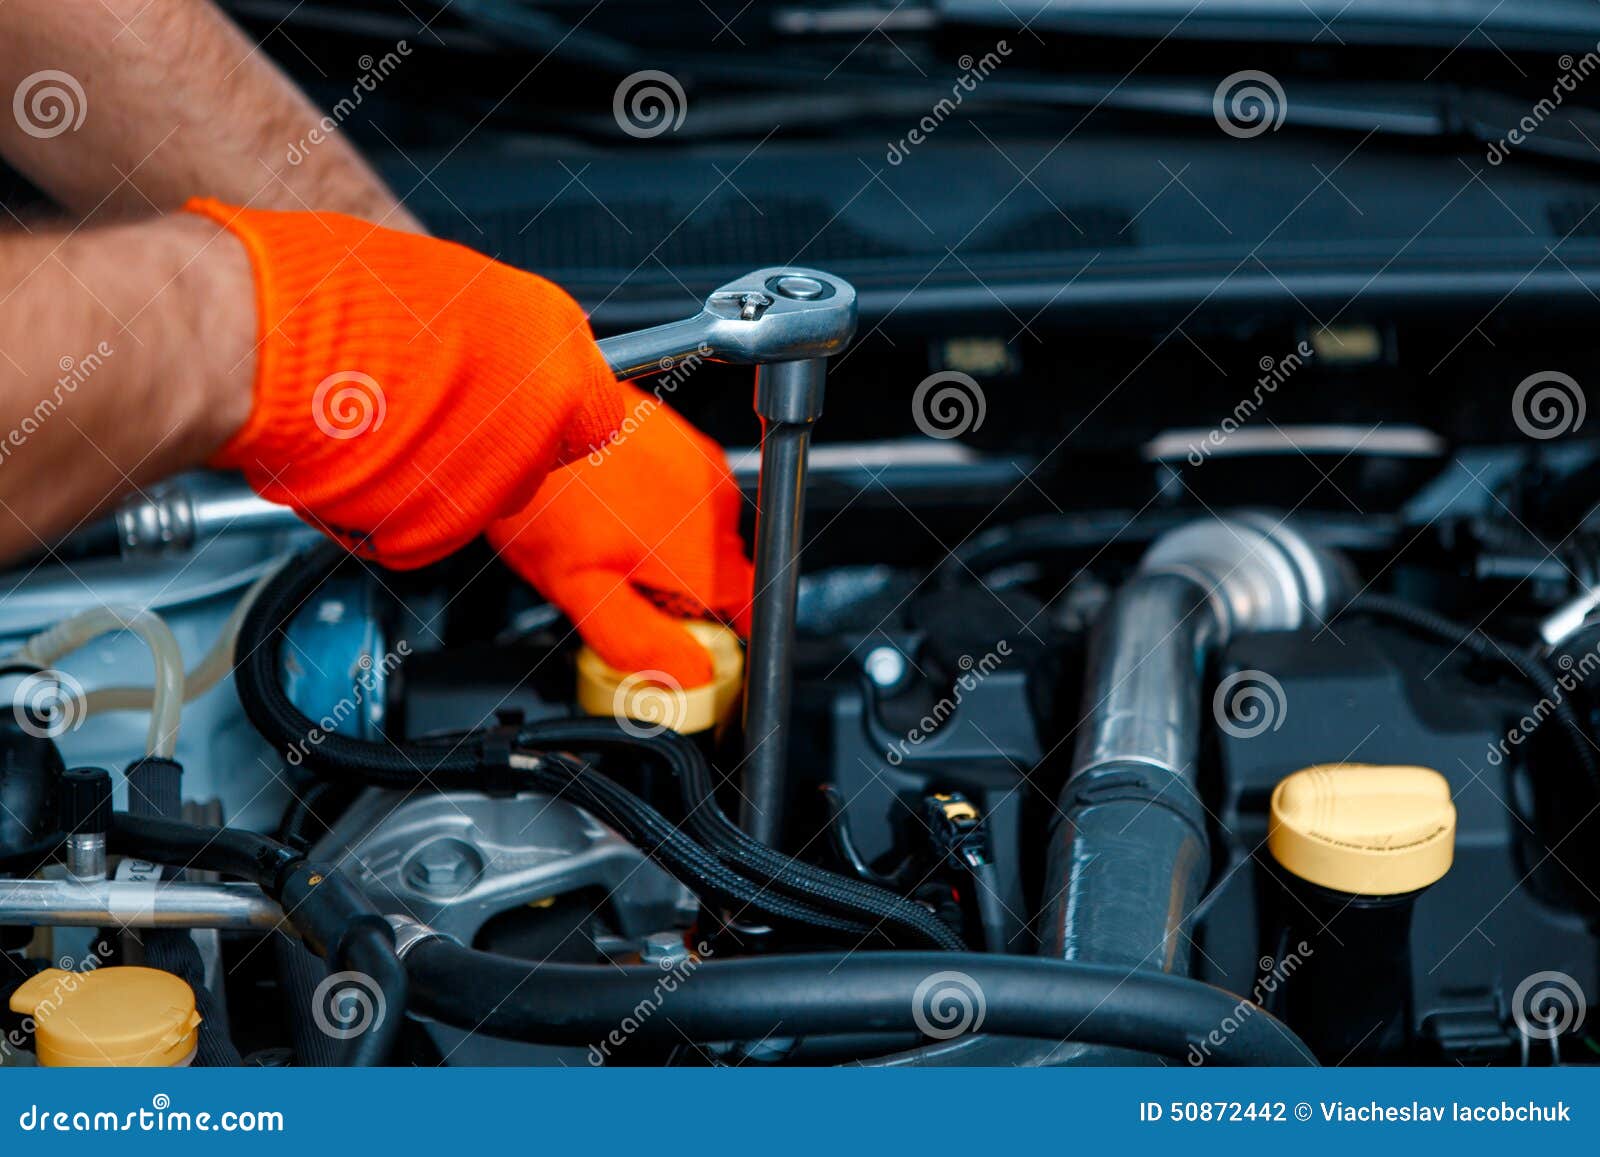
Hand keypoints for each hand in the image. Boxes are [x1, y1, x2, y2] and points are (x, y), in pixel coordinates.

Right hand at [188, 199, 621, 568]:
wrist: (253, 339)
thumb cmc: (326, 290)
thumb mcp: (442, 281)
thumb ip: (495, 332)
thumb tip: (498, 349)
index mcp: (553, 344)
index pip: (596, 411)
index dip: (551, 412)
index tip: (521, 406)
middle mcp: (536, 418)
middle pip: (537, 458)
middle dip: (494, 443)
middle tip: (434, 411)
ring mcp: (489, 481)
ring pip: (484, 497)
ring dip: (446, 475)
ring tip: (380, 426)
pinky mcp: (434, 532)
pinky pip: (428, 529)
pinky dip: (397, 507)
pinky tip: (356, 459)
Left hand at [488, 384, 752, 686]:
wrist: (521, 410)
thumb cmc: (547, 494)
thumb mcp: (583, 592)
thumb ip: (641, 643)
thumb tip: (692, 677)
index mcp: (704, 553)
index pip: (748, 609)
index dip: (727, 635)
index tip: (701, 646)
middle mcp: (717, 506)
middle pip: (720, 570)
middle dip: (682, 589)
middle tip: (623, 590)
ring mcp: (704, 464)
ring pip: (701, 528)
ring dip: (669, 543)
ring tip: (607, 538)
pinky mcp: (685, 437)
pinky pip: (686, 489)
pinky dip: (659, 504)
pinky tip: (608, 502)